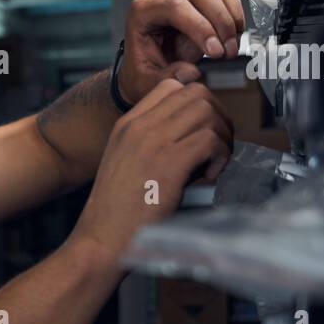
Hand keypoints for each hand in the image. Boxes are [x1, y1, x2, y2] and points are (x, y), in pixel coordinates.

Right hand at [73, 78, 232, 256]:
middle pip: (196, 93)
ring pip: (207, 112)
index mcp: (128, 124)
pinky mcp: (168, 165)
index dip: (198, 104)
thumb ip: (152, 143)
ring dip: (221, 136)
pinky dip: (220, 156)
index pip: (172, 86)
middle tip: (218, 145)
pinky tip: (209, 176)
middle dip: (218, 117)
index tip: (203, 129)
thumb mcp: (126, 163)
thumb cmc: (117, 210)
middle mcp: (139, 127)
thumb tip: (193, 135)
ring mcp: (152, 143)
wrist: (101, 237)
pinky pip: (210, 140)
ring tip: (214, 162)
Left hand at [117, 0, 246, 104]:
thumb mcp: (148, 83)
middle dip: (220, 22)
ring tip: (231, 45)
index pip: (175, 7)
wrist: (148, 66)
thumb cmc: (144, 72)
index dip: (201, 28)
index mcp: (141, 12)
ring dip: (230, 16)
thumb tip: (191, 71)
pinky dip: (234, 11)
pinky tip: (232, 34)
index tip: (215, 52)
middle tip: (228, 51)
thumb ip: (167, 79)